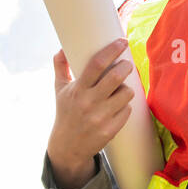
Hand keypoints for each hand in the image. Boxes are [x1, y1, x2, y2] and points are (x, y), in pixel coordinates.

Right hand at [47, 39, 134, 188]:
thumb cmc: (66, 113)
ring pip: (126, 93)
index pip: (97, 64)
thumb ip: (60, 68)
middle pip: (116, 77)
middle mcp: (88, 102)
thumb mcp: (60, 90)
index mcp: (77, 89)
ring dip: (126, 88)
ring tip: (119, 89)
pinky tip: (117, 107)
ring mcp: (100, 117)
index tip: (122, 41)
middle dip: (126, 66)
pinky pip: (127, 110)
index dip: (112, 50)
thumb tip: (60, 48)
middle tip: (127, 64)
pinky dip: (125, 106)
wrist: (67, 147)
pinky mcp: (110, 130)